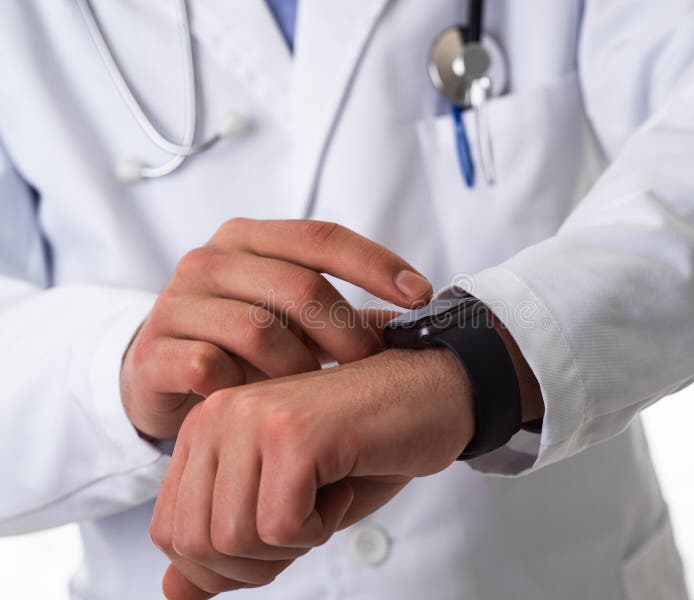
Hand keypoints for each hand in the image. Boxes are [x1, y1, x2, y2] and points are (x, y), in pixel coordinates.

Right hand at [120, 219, 432, 439]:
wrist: (158, 371)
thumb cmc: (239, 340)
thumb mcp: (291, 316)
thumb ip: (343, 312)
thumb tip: (417, 318)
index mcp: (248, 238)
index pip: (322, 237)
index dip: (377, 264)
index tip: (420, 296)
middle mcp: (210, 260)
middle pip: (299, 286)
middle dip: (347, 331)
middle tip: (372, 365)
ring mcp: (177, 303)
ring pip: (259, 329)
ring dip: (301, 368)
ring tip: (317, 393)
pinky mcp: (154, 351)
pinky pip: (211, 366)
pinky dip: (246, 388)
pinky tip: (261, 403)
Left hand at [149, 347, 475, 598]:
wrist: (429, 395)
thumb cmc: (360, 450)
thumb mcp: (284, 507)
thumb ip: (228, 547)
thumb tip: (175, 595)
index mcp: (202, 431)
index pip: (170, 534)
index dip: (226, 563)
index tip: (281, 528)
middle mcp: (215, 417)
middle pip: (197, 545)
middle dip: (259, 561)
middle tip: (308, 518)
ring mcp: (251, 420)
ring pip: (235, 540)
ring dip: (295, 540)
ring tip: (327, 493)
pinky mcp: (293, 433)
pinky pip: (281, 527)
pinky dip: (321, 526)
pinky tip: (343, 482)